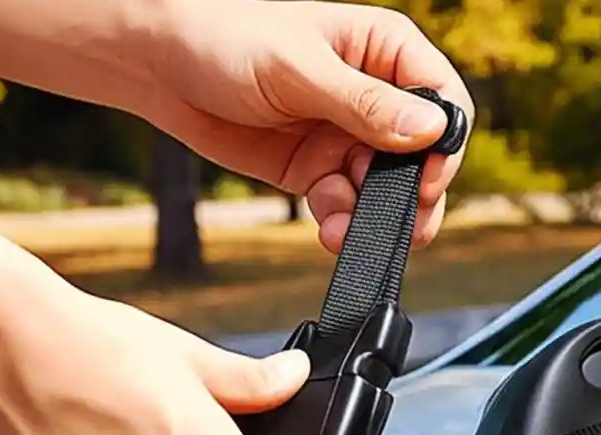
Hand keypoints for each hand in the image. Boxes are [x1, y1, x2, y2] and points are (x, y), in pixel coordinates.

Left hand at [143, 0, 473, 252]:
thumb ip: (365, 104)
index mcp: (385, 51)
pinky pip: (345, 205)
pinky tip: (329, 230)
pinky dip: (342, 223)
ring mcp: (346, 135)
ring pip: (386, 190)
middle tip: (404, 225)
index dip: (444, 145)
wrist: (156, 63)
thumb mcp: (298, 68)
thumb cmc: (225, 36)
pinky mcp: (316, 169)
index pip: (443, 101)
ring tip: (349, 233)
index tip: (426, 180)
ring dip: (375, 217)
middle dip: (413, 195)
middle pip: (422, 156)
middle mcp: (375, 95)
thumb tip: (429, 133)